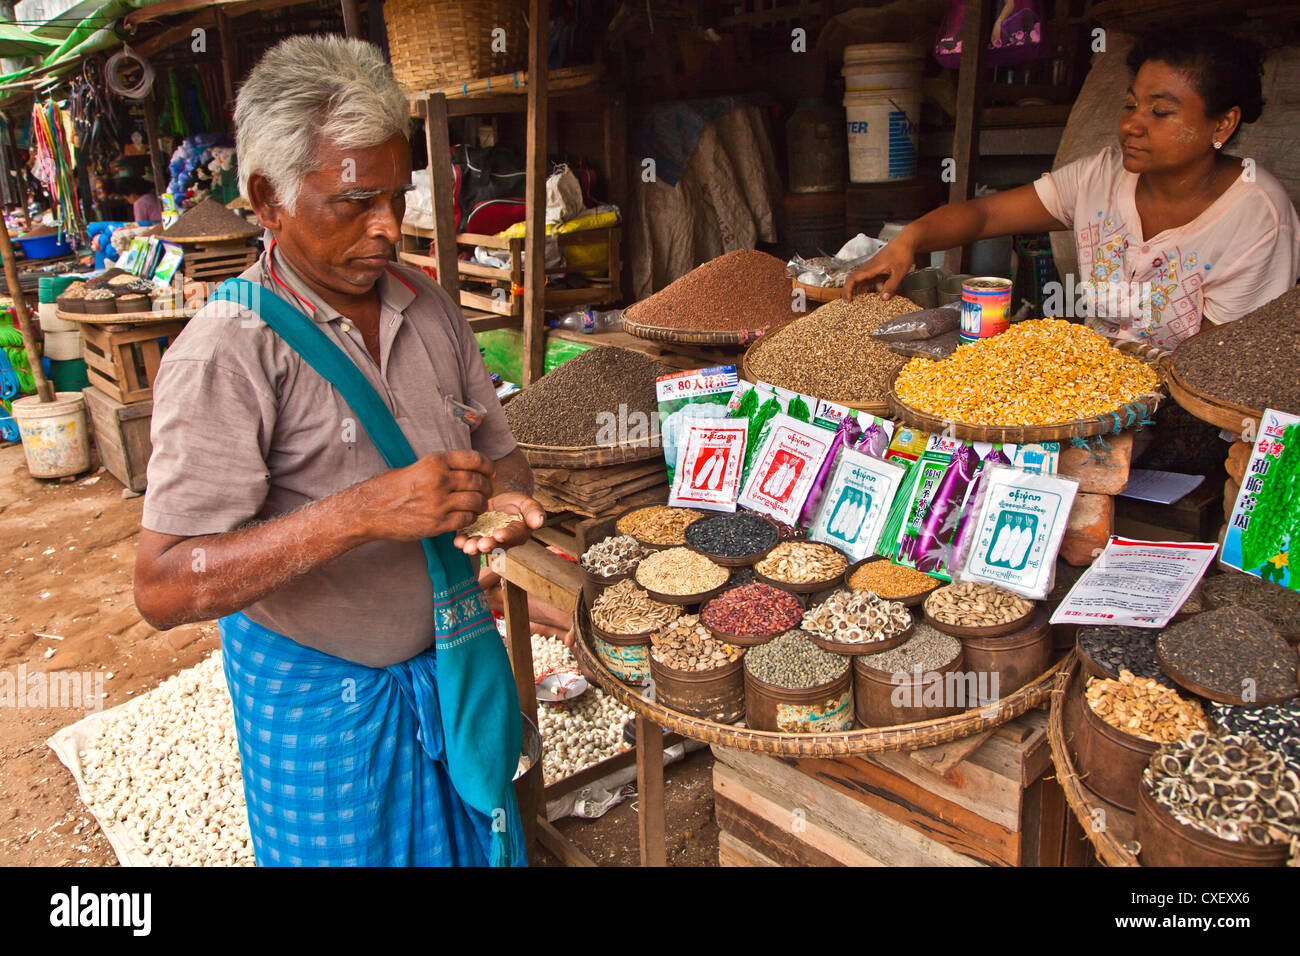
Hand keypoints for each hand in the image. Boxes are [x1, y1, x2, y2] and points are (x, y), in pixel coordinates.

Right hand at [354, 449, 495, 542]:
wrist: (371, 509)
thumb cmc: (392, 487)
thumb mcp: (418, 467)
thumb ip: (442, 467)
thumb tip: (468, 469)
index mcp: (435, 462)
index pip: (474, 459)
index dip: (488, 467)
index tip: (491, 473)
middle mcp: (439, 480)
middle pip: (478, 481)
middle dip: (487, 488)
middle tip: (486, 492)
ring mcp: (439, 502)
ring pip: (476, 501)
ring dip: (481, 504)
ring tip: (478, 506)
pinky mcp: (437, 522)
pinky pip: (466, 519)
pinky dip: (470, 518)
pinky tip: (465, 517)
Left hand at [454, 490, 545, 554]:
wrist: (498, 499)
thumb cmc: (516, 503)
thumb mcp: (527, 503)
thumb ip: (533, 511)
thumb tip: (539, 522)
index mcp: (517, 534)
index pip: (513, 536)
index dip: (507, 536)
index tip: (500, 534)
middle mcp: (501, 541)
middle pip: (495, 545)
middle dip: (488, 545)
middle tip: (482, 544)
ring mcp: (485, 539)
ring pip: (480, 546)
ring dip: (473, 547)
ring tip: (467, 546)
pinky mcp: (471, 535)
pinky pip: (467, 540)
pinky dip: (462, 542)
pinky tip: (458, 541)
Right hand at [845, 239, 915, 300]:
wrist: (906, 241)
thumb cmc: (902, 253)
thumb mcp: (899, 271)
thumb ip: (891, 285)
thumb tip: (883, 299)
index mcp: (871, 268)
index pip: (853, 279)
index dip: (848, 289)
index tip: (849, 300)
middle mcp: (869, 268)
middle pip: (854, 280)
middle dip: (851, 292)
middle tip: (852, 303)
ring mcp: (873, 268)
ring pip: (863, 281)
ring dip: (864, 290)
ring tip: (868, 301)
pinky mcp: (877, 268)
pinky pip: (871, 279)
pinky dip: (873, 287)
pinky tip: (881, 291)